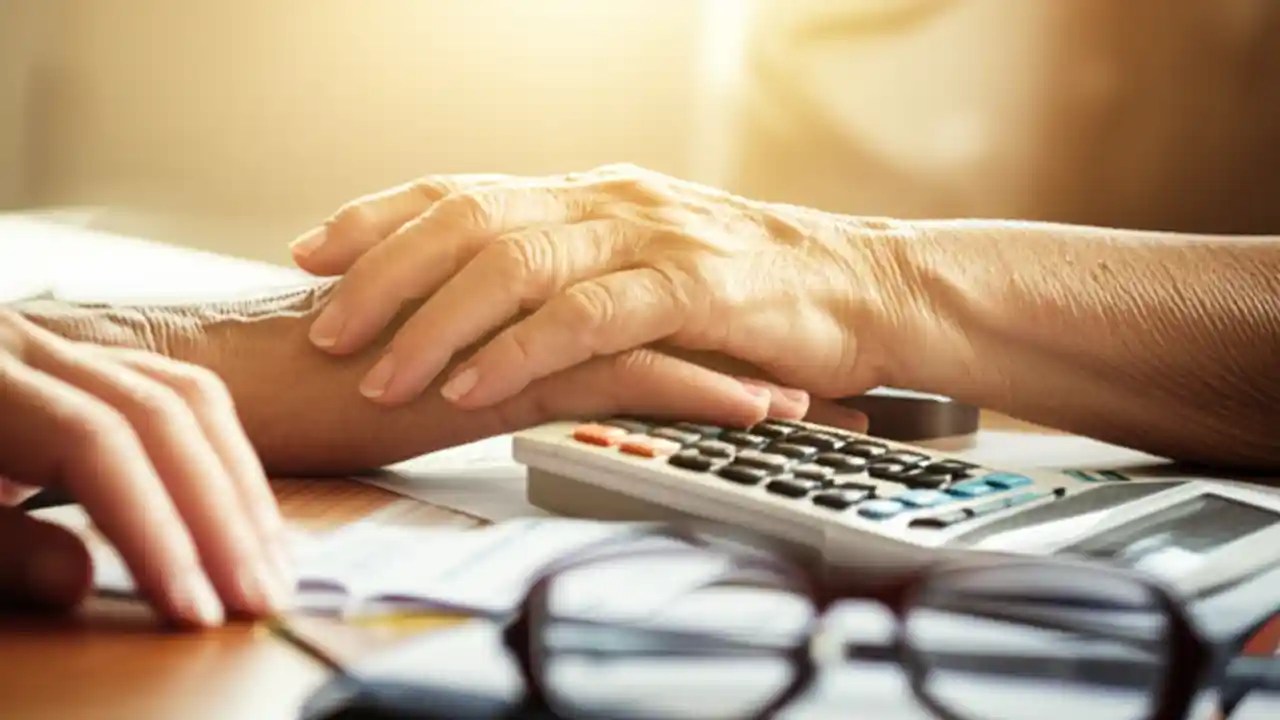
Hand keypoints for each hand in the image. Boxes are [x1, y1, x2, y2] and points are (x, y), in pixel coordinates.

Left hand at [0, 310, 288, 626]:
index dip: (153, 530)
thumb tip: (81, 583)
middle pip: (162, 414)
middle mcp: (27, 344)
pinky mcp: (82, 361)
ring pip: (187, 396)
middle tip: (261, 598)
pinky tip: (243, 509)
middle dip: (221, 515)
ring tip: (271, 562)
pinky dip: (221, 455)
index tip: (192, 611)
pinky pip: (178, 393)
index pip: (96, 444)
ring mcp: (59, 345)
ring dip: (238, 485)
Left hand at [290, 164, 906, 409]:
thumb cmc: (750, 293)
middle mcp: (607, 202)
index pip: (463, 191)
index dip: (380, 218)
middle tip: (324, 326)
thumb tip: (483, 307)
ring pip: (517, 264)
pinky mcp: (692, 289)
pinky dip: (520, 352)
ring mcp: (649, 238)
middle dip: (384, 272)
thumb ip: (574, 275)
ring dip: (436, 321)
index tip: (312, 252)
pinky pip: (587, 316)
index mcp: (588, 196)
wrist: (867, 290)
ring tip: (379, 372)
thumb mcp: (647, 267)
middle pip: (470, 219)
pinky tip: (473, 386)